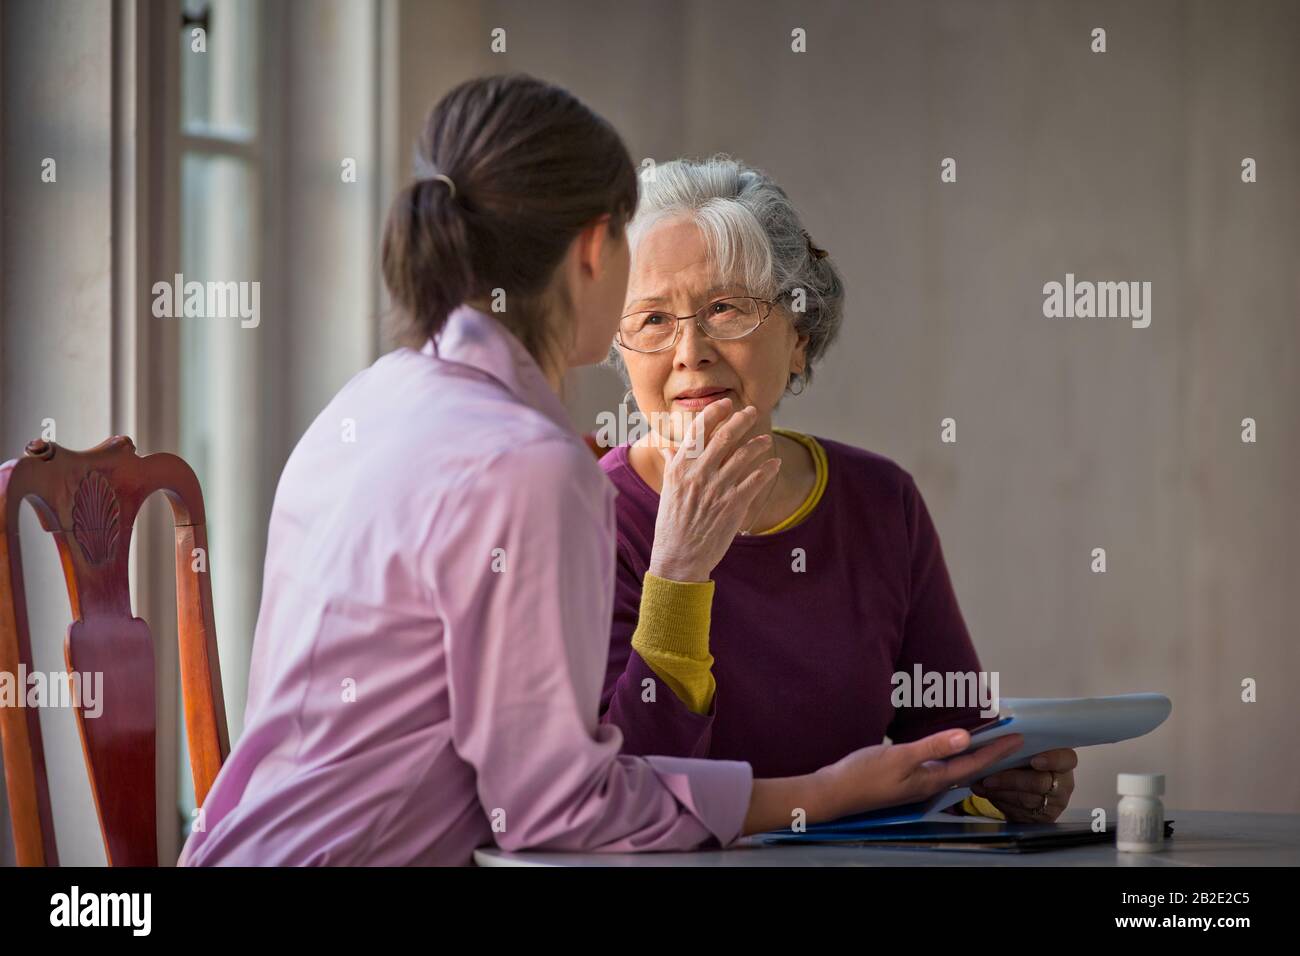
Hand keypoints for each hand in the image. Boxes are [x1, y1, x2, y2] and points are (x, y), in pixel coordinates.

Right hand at [647, 398, 780, 582]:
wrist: (679, 557)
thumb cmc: (672, 525)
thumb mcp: (667, 491)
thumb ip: (671, 466)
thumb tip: (668, 448)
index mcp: (680, 467)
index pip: (699, 430)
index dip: (715, 413)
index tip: (727, 403)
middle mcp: (698, 474)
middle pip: (725, 437)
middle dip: (742, 420)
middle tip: (752, 412)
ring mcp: (717, 489)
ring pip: (744, 455)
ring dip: (758, 444)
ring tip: (765, 439)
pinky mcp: (733, 505)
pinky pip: (756, 480)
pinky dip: (768, 469)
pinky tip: (774, 463)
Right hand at [816, 730, 1025, 821]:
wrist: (834, 793)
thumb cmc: (863, 775)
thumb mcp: (899, 757)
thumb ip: (932, 747)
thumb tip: (965, 737)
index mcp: (932, 779)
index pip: (972, 763)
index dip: (995, 750)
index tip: (1017, 737)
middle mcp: (929, 784)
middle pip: (968, 768)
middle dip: (991, 755)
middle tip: (1010, 740)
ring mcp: (916, 784)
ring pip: (955, 768)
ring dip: (972, 756)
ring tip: (987, 743)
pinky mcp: (905, 780)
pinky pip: (939, 767)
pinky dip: (952, 756)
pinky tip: (948, 750)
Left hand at [969, 747, 1076, 821]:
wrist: (1028, 791)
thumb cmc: (1027, 763)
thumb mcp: (1027, 751)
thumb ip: (1017, 746)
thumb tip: (993, 739)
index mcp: (1063, 762)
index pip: (1066, 759)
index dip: (1052, 760)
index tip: (1034, 761)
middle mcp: (1063, 784)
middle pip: (1039, 782)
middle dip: (1010, 780)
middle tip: (988, 778)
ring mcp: (1055, 804)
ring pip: (1026, 800)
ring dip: (1000, 792)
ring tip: (982, 785)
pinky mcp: (1042, 819)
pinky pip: (1020, 812)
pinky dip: (1000, 802)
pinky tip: (987, 793)